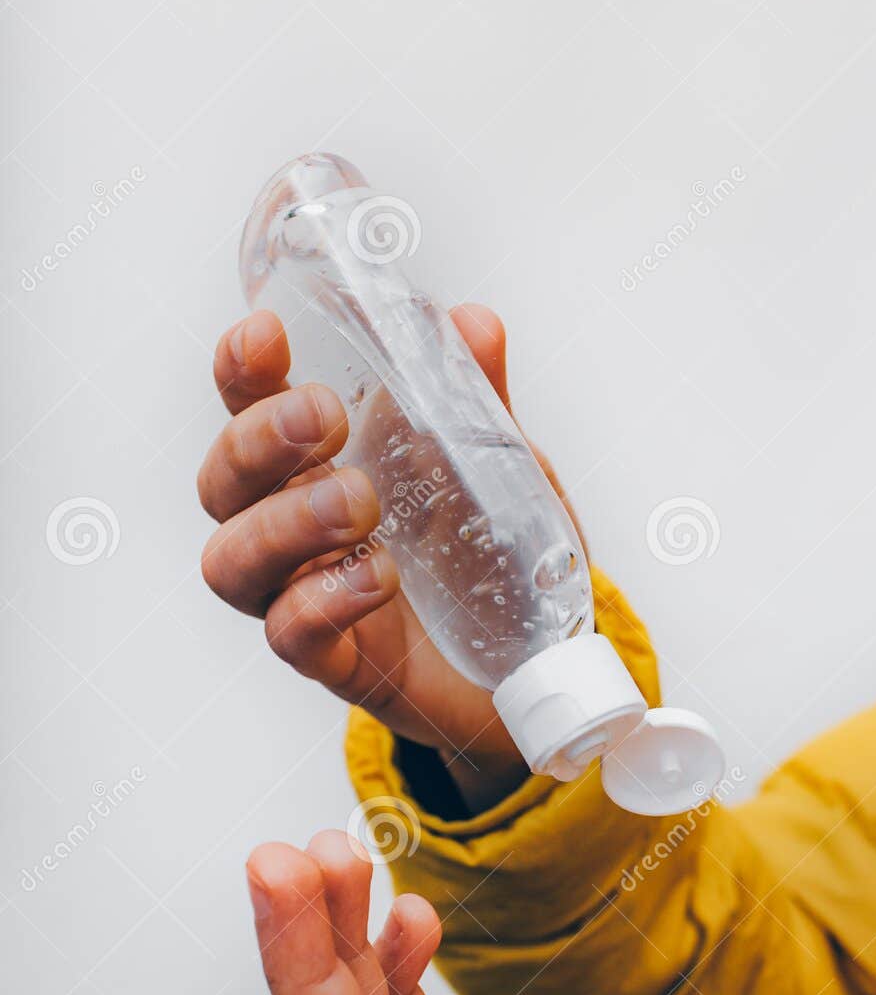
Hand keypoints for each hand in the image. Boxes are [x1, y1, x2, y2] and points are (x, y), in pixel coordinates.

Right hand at [198, 305, 579, 811]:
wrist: (534, 669)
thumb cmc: (492, 560)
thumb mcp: (500, 471)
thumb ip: (480, 404)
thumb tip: (473, 325)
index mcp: (317, 467)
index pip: (251, 408)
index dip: (242, 370)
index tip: (265, 333)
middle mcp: (293, 530)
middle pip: (221, 482)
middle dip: (257, 440)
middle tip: (324, 417)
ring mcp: (304, 598)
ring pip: (232, 561)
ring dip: (285, 522)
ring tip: (359, 503)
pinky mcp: (337, 664)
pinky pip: (289, 634)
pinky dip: (322, 599)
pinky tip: (375, 575)